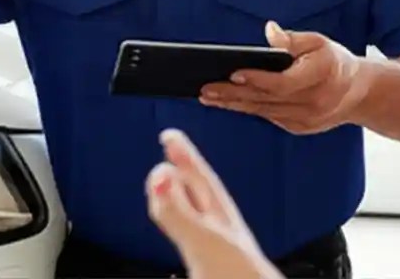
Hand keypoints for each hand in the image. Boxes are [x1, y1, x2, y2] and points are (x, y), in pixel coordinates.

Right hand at [147, 129, 281, 278]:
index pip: (198, 176)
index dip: (184, 154)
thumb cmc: (239, 277)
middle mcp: (221, 230)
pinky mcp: (214, 269)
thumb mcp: (203, 240)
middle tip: (170, 148)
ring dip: (184, 200)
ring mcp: (219, 251)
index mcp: (219, 216)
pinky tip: (185, 241)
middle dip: (183, 170)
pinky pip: (195, 244)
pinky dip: (184, 233)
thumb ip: (178, 211)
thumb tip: (159, 175)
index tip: (170, 135)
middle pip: (199, 192)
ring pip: (198, 216)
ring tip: (174, 188)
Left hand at [199, 21, 373, 134]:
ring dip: (234, 105)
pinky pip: (269, 117)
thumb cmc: (334, 62)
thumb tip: (269, 31)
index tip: (233, 73)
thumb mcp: (318, 42)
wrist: (358, 93)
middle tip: (205, 89)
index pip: (283, 82)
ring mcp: (307, 119)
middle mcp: (313, 102)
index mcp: (320, 77)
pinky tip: (227, 103)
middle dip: (233, 94)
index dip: (257, 79)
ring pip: (264, 112)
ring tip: (207, 96)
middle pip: (267, 100)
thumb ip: (292, 39)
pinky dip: (248, 109)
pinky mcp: (300, 127)